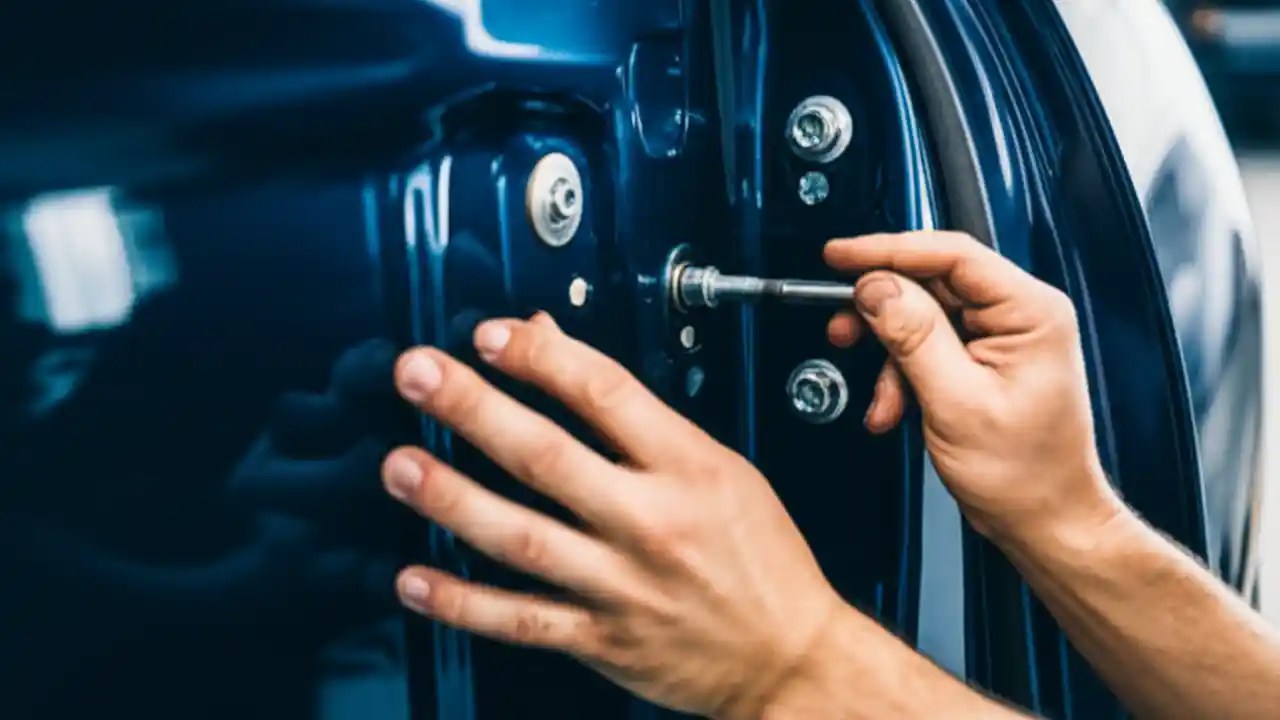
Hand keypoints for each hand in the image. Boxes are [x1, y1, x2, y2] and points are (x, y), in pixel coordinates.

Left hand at [382, 314, 846, 717]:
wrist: (789, 657)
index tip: (493, 335)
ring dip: (453, 499)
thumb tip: (556, 347)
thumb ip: (634, 413)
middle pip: (549, 458)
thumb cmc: (760, 557)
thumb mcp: (717, 466)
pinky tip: (415, 580)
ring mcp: (622, 585)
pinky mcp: (601, 639)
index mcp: (690, 469)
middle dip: (475, 409)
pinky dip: (464, 603)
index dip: (542, 359)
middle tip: (419, 375)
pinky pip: (522, 620)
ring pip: (523, 538)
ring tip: (400, 465)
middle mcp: (652, 523)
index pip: (607, 395)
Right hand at [824, 231, 1123, 541]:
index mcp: (1029, 312)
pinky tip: (894, 409)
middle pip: (931, 283)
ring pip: (920, 317)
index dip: (889, 250)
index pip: (951, 254)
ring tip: (880, 398)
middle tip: (842, 326)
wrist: (1046, 521)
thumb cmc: (1025, 474)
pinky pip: (926, 347)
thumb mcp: (956, 402)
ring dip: (889, 357)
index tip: (841, 256)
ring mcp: (1000, 338)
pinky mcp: (982, 360)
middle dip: (881, 313)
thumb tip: (876, 287)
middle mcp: (1019, 315)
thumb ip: (913, 337)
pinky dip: (900, 376)